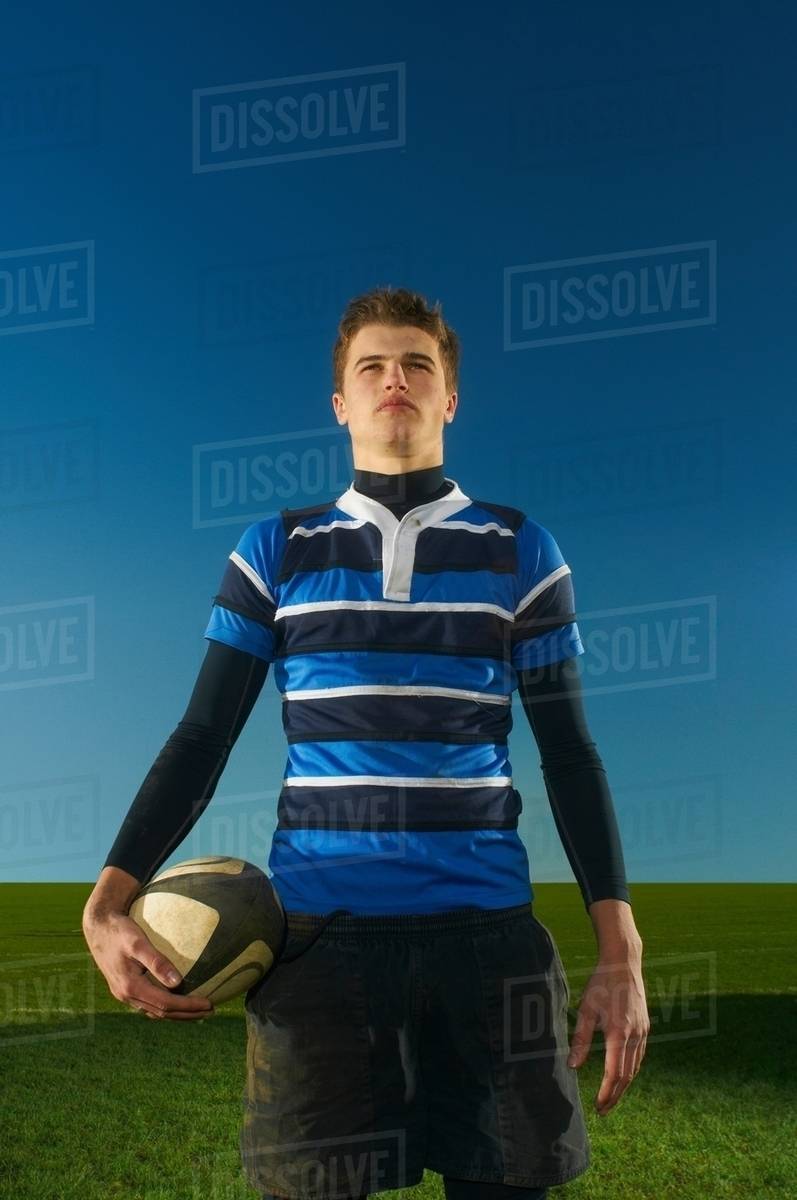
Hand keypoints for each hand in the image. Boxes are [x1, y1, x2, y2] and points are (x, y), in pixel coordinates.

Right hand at [82, 904, 213, 1020]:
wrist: (98, 926)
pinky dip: (164, 1007)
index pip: (166, 1003)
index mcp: (130, 986)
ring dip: (177, 1014)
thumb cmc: (120, 931)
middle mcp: (126, 995)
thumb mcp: (138, 943)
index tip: (209, 1003)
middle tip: (211, 1010)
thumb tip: (177, 982)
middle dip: (187, 1014)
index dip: (188, 1006)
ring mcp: (123, 994)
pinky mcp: (124, 989)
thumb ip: (157, 962)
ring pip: (154, 1012)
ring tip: (198, 1011)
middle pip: (161, 1013)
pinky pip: (148, 1005)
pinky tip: (176, 1002)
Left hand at [566, 950, 649, 1115]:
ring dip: (623, 1086)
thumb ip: (580, 1040)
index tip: (597, 1106)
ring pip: (635, 1068)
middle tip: (603, 1111)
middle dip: (614, 1095)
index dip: (606, 1092)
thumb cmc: (601, 984)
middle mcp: (634, 1035)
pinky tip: (622, 1076)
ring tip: (610, 1098)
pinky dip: (631, 1071)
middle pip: (627, 1076)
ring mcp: (643, 1032)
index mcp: (618, 1032)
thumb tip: (572, 1066)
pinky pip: (639, 1056)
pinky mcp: (645, 1028)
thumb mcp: (586, 1009)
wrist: (624, 963)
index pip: (614, 1073)